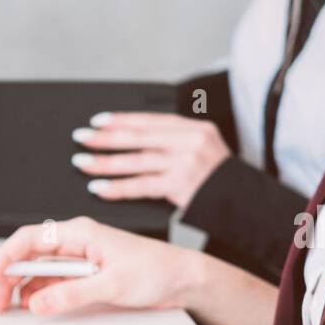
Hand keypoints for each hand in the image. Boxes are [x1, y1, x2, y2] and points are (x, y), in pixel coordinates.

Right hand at [0, 216, 199, 314]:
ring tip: (10, 307)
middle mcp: (75, 243)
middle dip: (8, 278)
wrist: (182, 280)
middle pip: (28, 256)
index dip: (5, 257)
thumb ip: (72, 294)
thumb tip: (38, 302)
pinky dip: (39, 293)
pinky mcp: (83, 274)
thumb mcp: (113, 284)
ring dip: (21, 287)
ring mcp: (78, 259)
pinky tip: (34, 305)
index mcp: (80, 233)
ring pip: (37, 271)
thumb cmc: (157, 269)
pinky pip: (51, 281)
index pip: (30, 239)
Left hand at [72, 112, 228, 208]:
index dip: (122, 120)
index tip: (97, 121)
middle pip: (139, 138)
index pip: (151, 120)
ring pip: (137, 161)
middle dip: (106, 138)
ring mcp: (187, 162)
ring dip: (105, 163)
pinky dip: (118, 188)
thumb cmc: (216, 181)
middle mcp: (191, 140)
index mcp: (194, 127)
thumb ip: (174, 144)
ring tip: (82, 163)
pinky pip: (142, 186)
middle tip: (80, 138)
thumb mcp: (202, 150)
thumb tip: (130, 142)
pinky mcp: (182, 185)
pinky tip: (99, 188)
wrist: (244, 204)